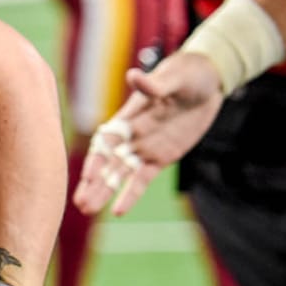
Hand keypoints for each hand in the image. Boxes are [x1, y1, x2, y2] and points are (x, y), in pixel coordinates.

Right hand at [73, 52, 225, 215]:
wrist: (206, 82)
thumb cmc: (186, 74)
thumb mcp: (173, 77)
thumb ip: (153, 84)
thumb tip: (133, 76)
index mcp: (128, 116)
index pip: (106, 140)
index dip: (97, 158)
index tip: (87, 176)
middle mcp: (131, 135)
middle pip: (108, 163)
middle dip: (94, 183)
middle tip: (80, 204)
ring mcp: (144, 148)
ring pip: (120, 175)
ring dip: (104, 192)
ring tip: (86, 209)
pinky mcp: (160, 158)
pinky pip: (142, 180)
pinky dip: (130, 195)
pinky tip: (118, 212)